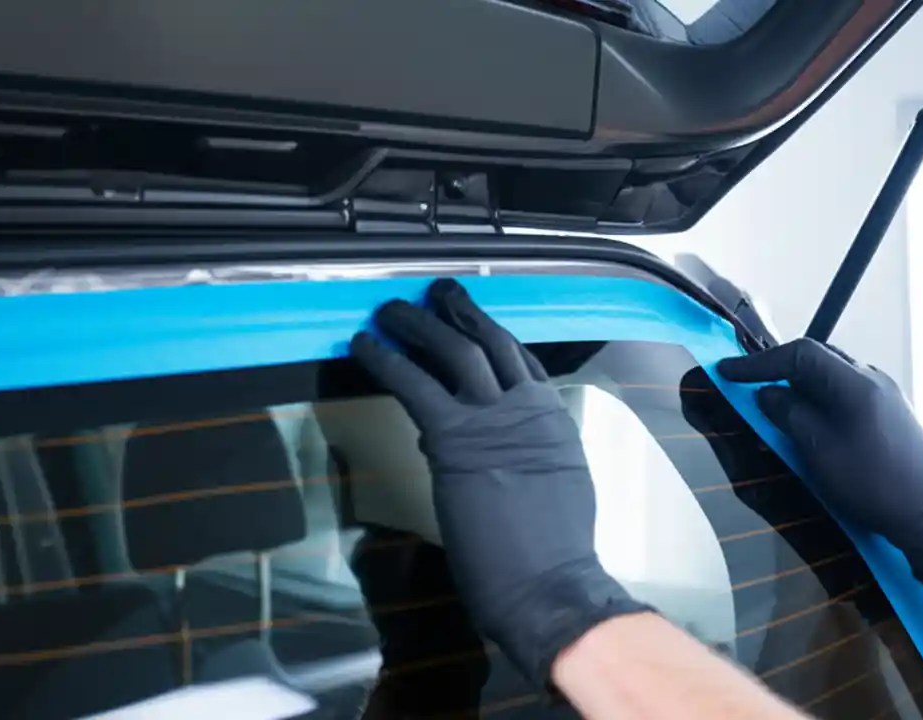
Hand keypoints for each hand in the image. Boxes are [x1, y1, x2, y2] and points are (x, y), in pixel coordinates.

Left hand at [350, 279, 649, 685]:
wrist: (547, 582)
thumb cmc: (553, 552)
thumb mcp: (557, 486)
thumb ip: (528, 456)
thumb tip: (489, 449)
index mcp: (552, 419)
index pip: (520, 361)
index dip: (492, 333)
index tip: (471, 317)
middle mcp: (526, 406)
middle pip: (489, 341)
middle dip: (459, 311)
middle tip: (435, 292)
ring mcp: (491, 417)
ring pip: (454, 349)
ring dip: (418, 323)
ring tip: (390, 309)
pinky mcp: (454, 435)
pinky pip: (414, 383)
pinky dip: (386, 359)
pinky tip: (364, 345)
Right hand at [718, 339, 922, 583]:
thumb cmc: (871, 484)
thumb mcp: (819, 451)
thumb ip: (789, 415)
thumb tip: (766, 393)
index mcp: (855, 383)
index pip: (800, 354)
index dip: (759, 362)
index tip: (727, 372)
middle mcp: (872, 378)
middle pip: (818, 357)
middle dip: (779, 367)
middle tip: (748, 384)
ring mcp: (885, 393)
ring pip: (832, 374)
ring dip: (800, 383)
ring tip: (774, 402)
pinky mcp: (891, 411)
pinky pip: (846, 390)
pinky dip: (820, 396)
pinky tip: (809, 419)